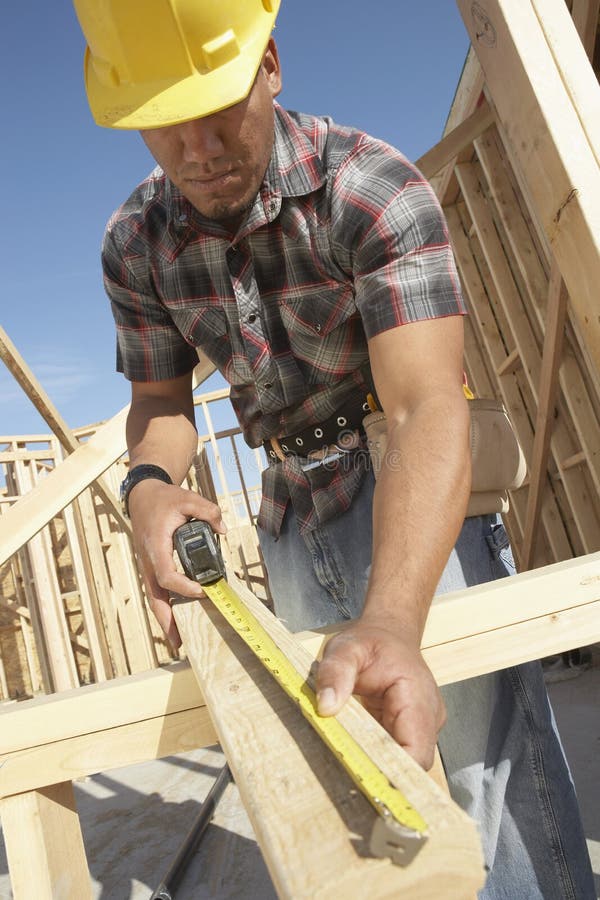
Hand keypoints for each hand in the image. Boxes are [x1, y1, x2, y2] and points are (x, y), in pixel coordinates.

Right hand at [128, 480, 225, 648]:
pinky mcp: (151, 567)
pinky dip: (165, 607)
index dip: (183, 586)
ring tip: (177, 641)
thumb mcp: (187, 498)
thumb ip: (208, 511)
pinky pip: (157, 591)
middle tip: (178, 642)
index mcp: (156, 546)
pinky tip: (176, 618)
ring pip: (154, 598)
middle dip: (166, 620)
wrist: (143, 497)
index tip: (202, 590)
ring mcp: (148, 567)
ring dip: (164, 619)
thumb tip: (223, 530)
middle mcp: (149, 561)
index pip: (167, 574)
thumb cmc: (164, 499)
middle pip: (155, 597)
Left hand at [315, 619, 445, 769]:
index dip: (394, 773)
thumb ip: (335, 673)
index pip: (417, 751)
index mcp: (418, 697)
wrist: (388, 633)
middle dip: (383, 776)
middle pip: (412, 765)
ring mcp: (422, 727)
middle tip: (345, 780)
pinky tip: (353, 758)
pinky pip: (397, 755)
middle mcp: (428, 717)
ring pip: (405, 764)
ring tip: (346, 769)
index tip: (362, 778)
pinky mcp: (409, 732)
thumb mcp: (346, 649)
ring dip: (379, 769)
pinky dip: (377, 760)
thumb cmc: (370, 641)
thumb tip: (326, 707)